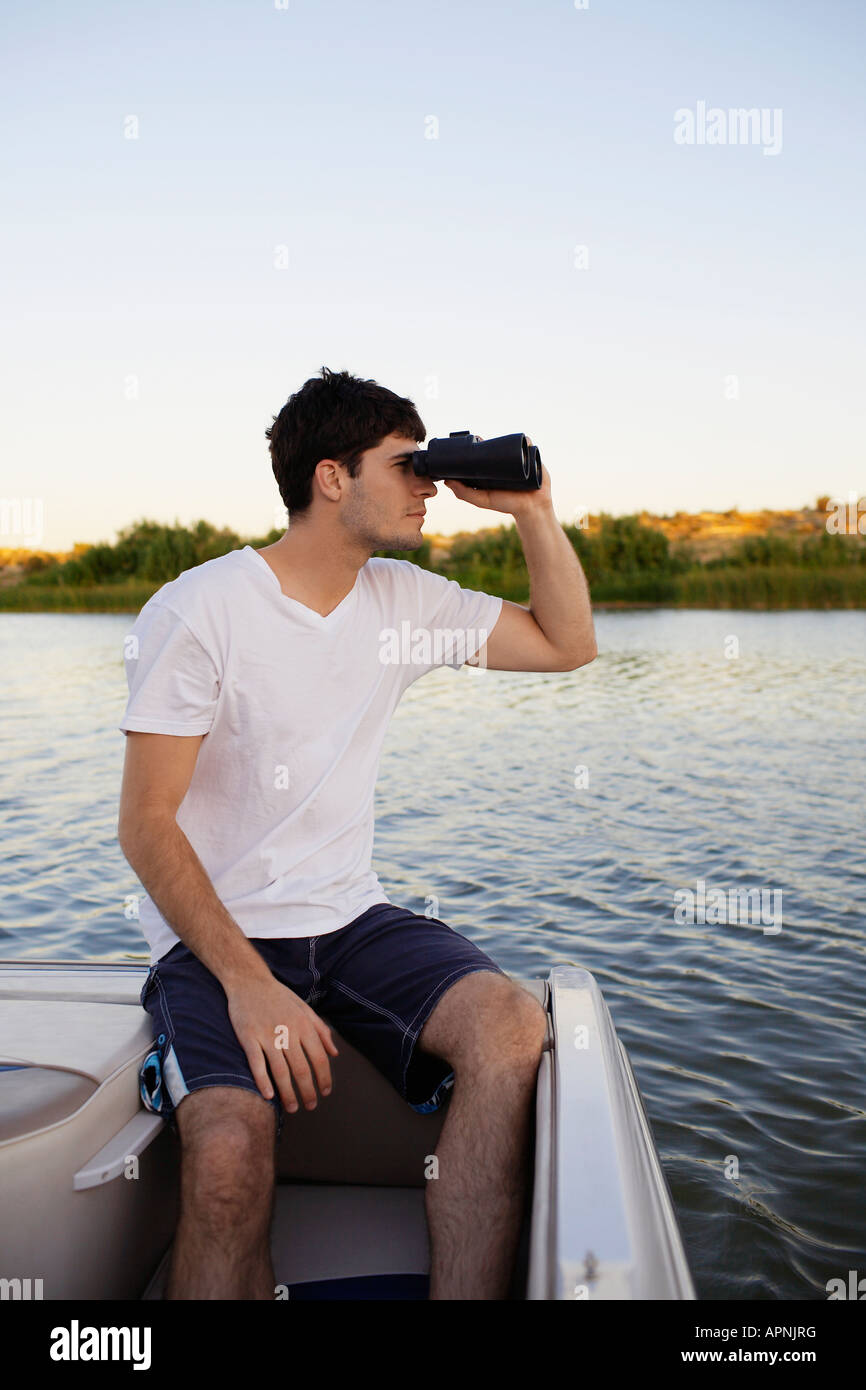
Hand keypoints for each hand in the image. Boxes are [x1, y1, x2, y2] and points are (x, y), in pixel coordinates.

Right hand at [226, 974, 338, 1112]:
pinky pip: (257, 1063)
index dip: (324, 1078)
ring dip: (288, 1093)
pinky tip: (268, 1096)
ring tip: (292, 1107)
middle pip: (301, 1069)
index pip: (319, 1058)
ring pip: (280, 1071)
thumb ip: (321, 1030)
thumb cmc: (279, 996)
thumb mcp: (304, 1008)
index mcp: (304, 1025)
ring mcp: (267, 1034)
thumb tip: (334, 1053)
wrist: (249, 980)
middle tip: (310, 1106)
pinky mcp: (248, 1036)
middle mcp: (288, 1031)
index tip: (325, 1093)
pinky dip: (263, 1081)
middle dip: (308, 1091)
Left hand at [442, 437, 552, 516]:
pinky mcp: (532, 458)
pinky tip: (519, 441)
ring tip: (501, 440)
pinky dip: (524, 441)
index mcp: (493, 469)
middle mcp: (505, 462)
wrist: (532, 508)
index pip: (485, 453)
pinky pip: (528, 445)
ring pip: (512, 443)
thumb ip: (464, 493)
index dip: (477, 447)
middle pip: (498, 445)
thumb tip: (446, 481)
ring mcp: (519, 459)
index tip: (470, 442)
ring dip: (508, 438)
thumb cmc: (507, 505)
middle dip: (491, 440)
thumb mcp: (483, 500)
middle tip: (481, 439)